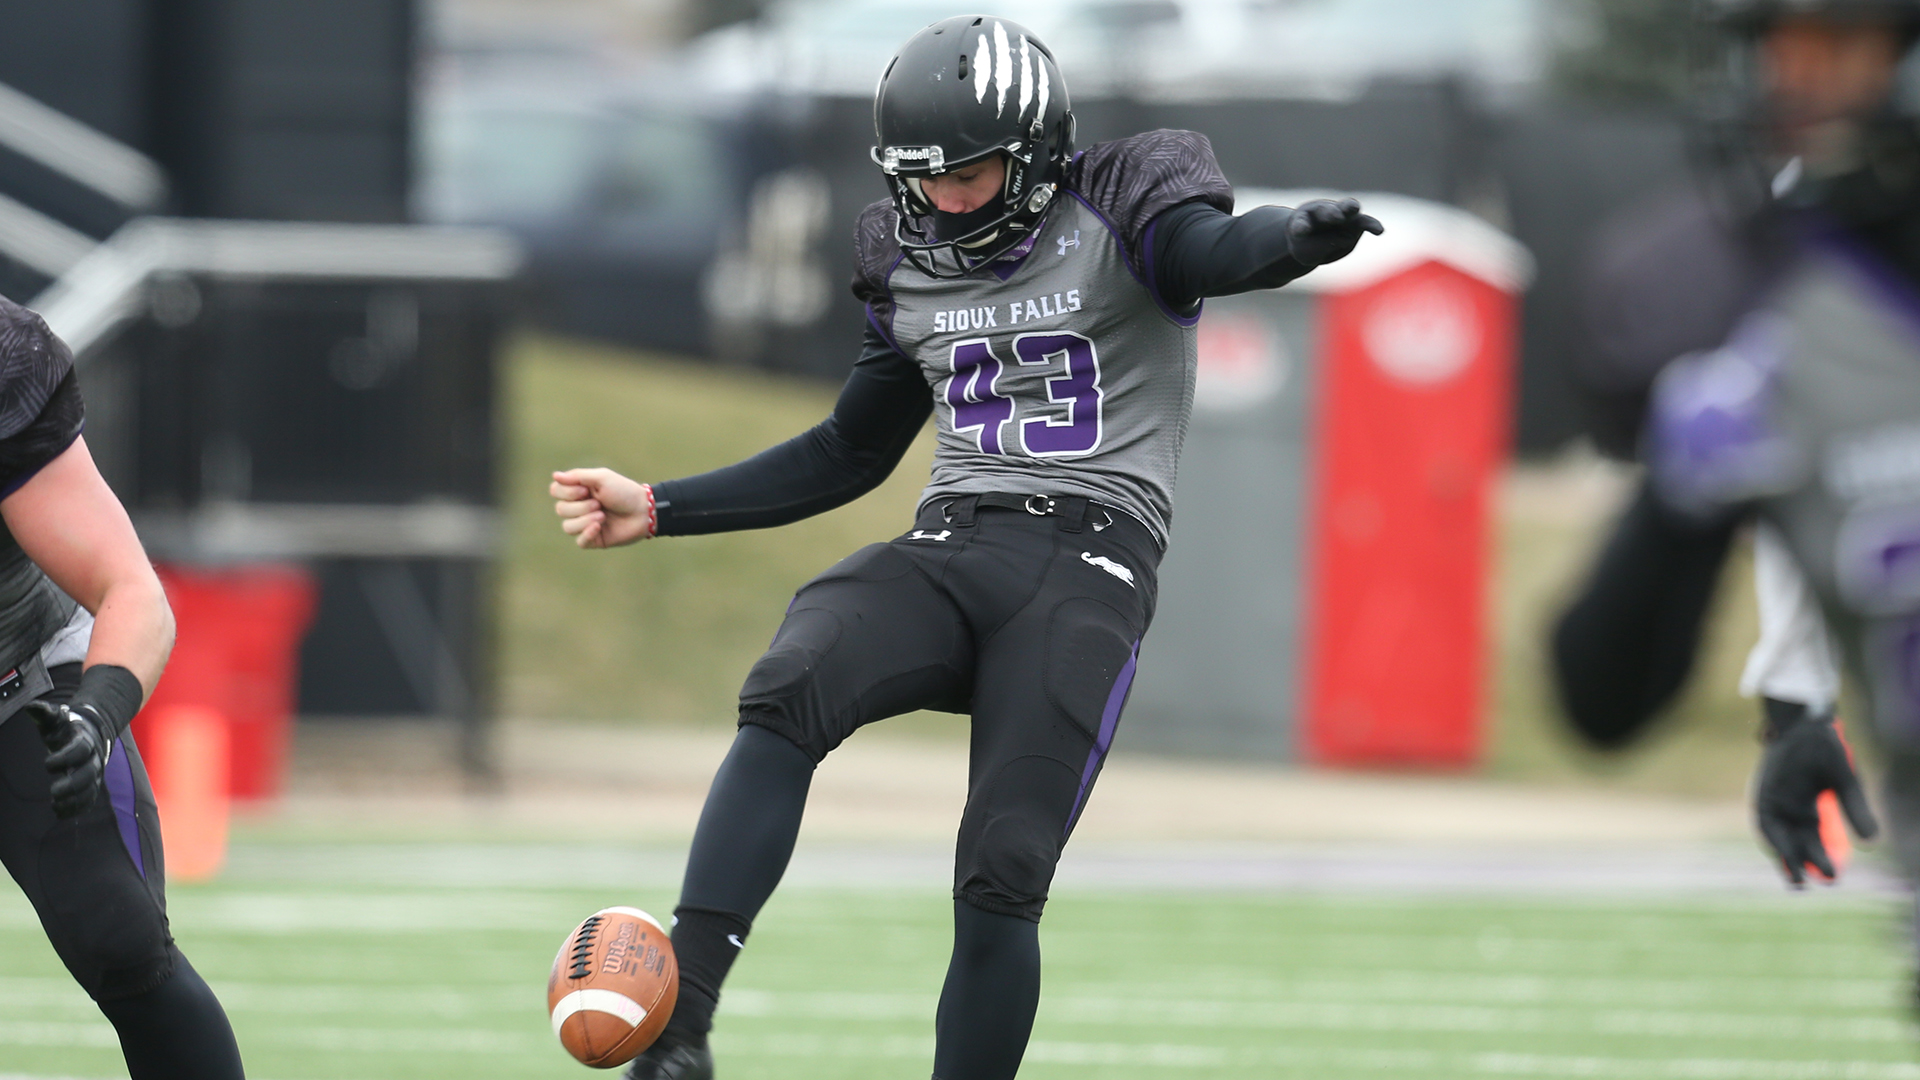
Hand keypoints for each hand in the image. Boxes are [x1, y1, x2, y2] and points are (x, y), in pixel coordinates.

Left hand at [26, 700, 110, 817]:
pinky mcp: (92, 784)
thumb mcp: (55, 719)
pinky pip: (90, 799)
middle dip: (73, 785)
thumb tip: (30, 706)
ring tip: (56, 807)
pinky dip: (78, 808)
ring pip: (91, 789)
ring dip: (75, 800)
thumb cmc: (66, 727)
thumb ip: (44, 713)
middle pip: (89, 773)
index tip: (47, 765)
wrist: (91, 732)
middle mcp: (94, 757)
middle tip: (54, 792)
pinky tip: (61, 814)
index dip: (66, 758)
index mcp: (85, 739)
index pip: (80, 749)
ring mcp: (95, 772)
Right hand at [550, 468, 655, 548]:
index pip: (556, 491)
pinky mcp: (594, 539)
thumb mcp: (602, 478)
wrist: (644, 511)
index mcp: (579, 491)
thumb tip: (555, 476)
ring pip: (567, 527)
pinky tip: (599, 527)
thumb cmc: (624, 491)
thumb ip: (578, 476)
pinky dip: (587, 534)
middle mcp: (580, 507)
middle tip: (599, 503)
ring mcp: (586, 524)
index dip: (566, 492)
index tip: (585, 490)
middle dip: (580, 507)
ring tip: (603, 516)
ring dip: (584, 520)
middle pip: (560, 510)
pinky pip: (580, 542)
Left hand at [1286, 197, 1383, 266]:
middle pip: (1325, 210)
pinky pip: (1365, 222)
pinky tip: (1379, 231)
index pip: (1301, 223)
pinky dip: (1372, 225)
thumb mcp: (1307, 252)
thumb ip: (1322, 245)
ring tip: (1354, 209)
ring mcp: (1340, 214)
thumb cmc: (1306, 246)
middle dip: (1331, 213)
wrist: (1312, 243)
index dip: (1302, 227)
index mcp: (1302, 218)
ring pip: (1346, 209)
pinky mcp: (1355, 222)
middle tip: (1335, 216)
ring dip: (1349, 208)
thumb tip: (1345, 237)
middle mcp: (1321, 212)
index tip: (1302, 231)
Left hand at [1755, 701, 1877, 885]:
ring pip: (1780, 837)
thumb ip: (1856, 811)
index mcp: (1812, 811)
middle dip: (1804, 865)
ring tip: (1796, 878)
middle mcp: (1791, 811)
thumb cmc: (1827, 753)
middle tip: (1812, 884)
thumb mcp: (1846, 785)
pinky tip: (1779, 849)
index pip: (1816, 843)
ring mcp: (1776, 802)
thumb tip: (1872, 843)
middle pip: (1796, 844)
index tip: (1833, 877)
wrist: (1806, 726)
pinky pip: (1764, 819)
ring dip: (1785, 857)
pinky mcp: (1764, 793)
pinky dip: (1771, 835)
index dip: (1823, 860)